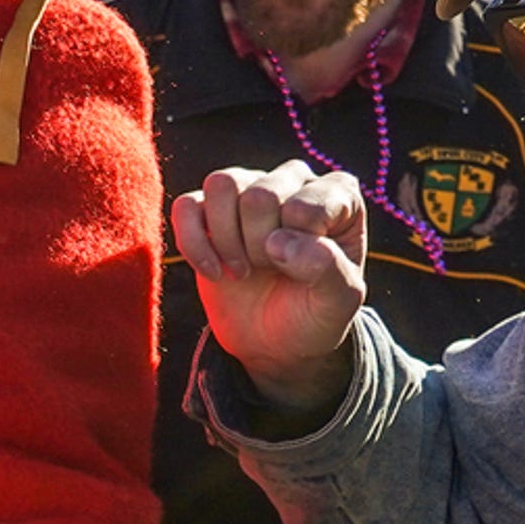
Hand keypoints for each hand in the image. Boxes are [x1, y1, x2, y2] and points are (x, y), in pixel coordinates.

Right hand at [169, 163, 370, 423]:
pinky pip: (185, 206)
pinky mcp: (208, 209)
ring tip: (242, 270)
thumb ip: (328, 268)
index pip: (306, 206)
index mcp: (338, 194)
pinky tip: (214, 272)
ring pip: (222, 185)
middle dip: (259, 247)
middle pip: (260, 194)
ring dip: (226, 240)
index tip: (304, 273)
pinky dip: (194, 244)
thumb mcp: (339, 302)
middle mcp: (294, 181)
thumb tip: (278, 242)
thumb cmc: (314, 313)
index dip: (297, 250)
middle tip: (269, 272)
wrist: (275, 342)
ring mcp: (249, 188)